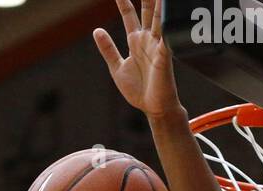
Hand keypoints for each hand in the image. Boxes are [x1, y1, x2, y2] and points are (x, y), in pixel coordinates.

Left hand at [93, 0, 179, 119]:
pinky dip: (167, 24)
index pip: (130, 14)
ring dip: (159, 4)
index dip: (123, 2)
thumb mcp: (117, 68)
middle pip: (148, 10)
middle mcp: (148, 39)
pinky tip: (167, 12)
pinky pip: (167, 36)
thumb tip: (96, 31)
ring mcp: (158, 46)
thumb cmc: (138, 90)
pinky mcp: (165, 55)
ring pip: (159, 18)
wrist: (153, 108)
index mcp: (136, 41)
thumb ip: (108, 49)